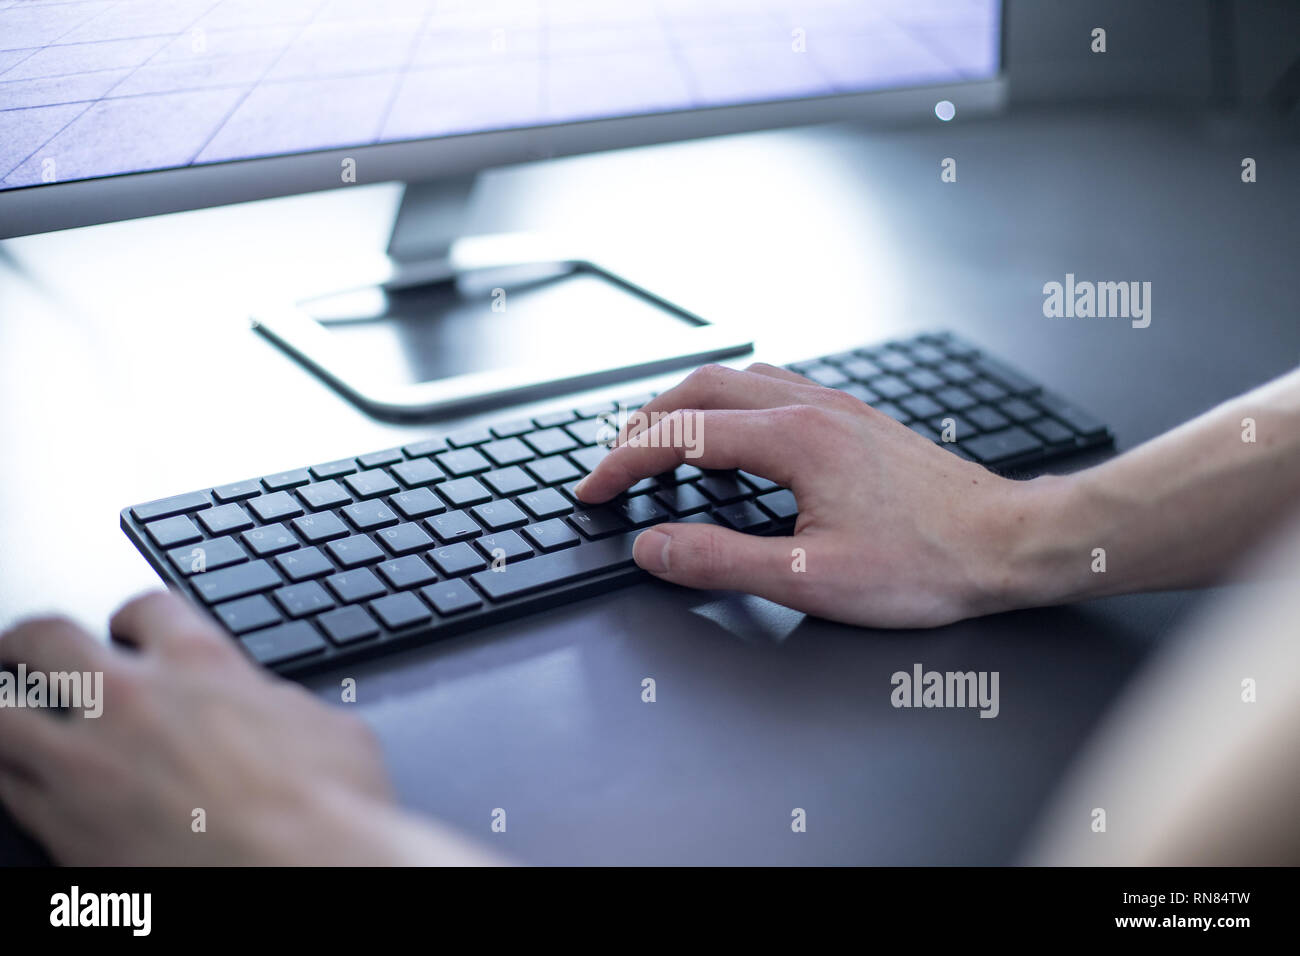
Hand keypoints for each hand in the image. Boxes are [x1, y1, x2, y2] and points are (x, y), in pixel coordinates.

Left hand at [0, 591, 491, 864]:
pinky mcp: (65, 834)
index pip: (143, 608)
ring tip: (10, 723)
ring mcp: (88, 767)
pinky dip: (15, 788)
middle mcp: (132, 702)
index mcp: (201, 664)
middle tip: (21, 650)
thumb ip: (276, 705)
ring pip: (3, 722)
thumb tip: (273, 710)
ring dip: (8, 719)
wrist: (304, 873)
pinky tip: (26, 791)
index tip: (124, 629)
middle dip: (25, 641)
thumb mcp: (326, 727)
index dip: (130, 617)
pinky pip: (10, 798)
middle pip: (42, 641)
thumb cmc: (330, 806)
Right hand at [574, 363, 1065, 627]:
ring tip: (657, 438)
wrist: (1010, 542)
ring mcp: (837, 407)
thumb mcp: (809, 580)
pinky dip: (728, 399)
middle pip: (700, 388)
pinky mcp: (856, 420)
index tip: (594, 491)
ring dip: (684, 402)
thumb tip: (652, 544)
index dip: (625, 463)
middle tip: (613, 463)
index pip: (681, 434)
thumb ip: (719, 560)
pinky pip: (773, 386)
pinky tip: (733, 429)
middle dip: (643, 422)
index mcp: (794, 440)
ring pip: (738, 379)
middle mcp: (812, 408)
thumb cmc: (927, 564)